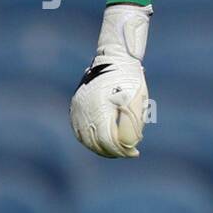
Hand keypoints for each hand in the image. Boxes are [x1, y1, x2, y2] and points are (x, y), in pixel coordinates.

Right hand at [70, 4, 152, 156]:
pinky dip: (90, 138)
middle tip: (127, 153)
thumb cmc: (129, 80)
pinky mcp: (75, 105)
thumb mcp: (137, 101)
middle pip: (95, 142)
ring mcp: (77, 107)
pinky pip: (79, 128)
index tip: (134, 153)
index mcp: (98, 108)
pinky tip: (103, 142)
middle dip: (112, 151)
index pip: (107, 140)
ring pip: (85, 137)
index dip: (121, 150)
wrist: (114, 58)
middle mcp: (84, 109)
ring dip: (100, 147)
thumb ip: (132, 123)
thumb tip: (128, 144)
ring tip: (116, 150)